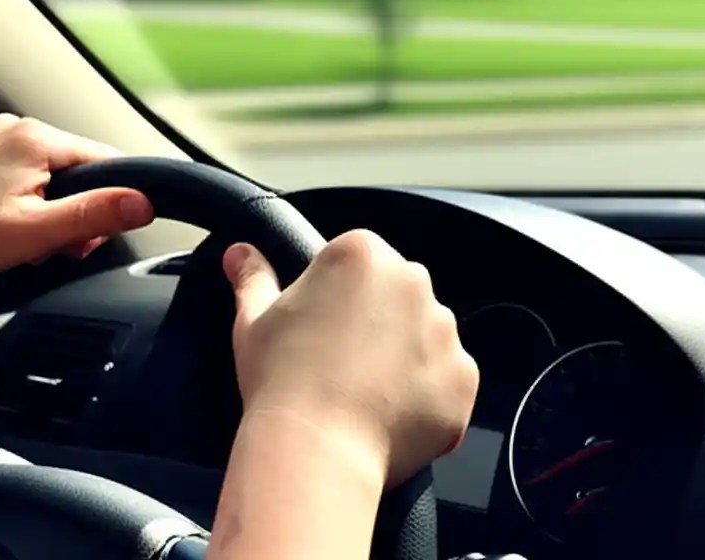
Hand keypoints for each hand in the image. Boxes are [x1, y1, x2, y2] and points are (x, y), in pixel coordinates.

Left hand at [0, 114, 154, 282]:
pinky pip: (28, 180)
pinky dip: (28, 209)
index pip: (106, 163)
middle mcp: (17, 128)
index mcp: (35, 136)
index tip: (86, 239)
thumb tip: (145, 203)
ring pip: (55, 180)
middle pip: (80, 173)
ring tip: (22, 243)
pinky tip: (7, 231)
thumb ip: (94, 215)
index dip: (108, 205)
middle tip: (49, 247)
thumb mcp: (35, 233)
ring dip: (51, 216)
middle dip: (74, 214)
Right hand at [224, 230, 479, 488]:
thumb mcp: (253, 322)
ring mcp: (445, 331)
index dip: (339, 296)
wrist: (315, 450)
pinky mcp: (463, 377)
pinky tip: (390, 415)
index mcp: (363, 255)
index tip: (324, 326)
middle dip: (379, 321)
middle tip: (343, 361)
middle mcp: (412, 282)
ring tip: (367, 393)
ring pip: (427, 336)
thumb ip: (254, 278)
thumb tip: (241, 253)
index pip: (360, 262)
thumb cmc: (281, 381)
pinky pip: (448, 380)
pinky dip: (427, 396)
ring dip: (406, 357)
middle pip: (399, 294)